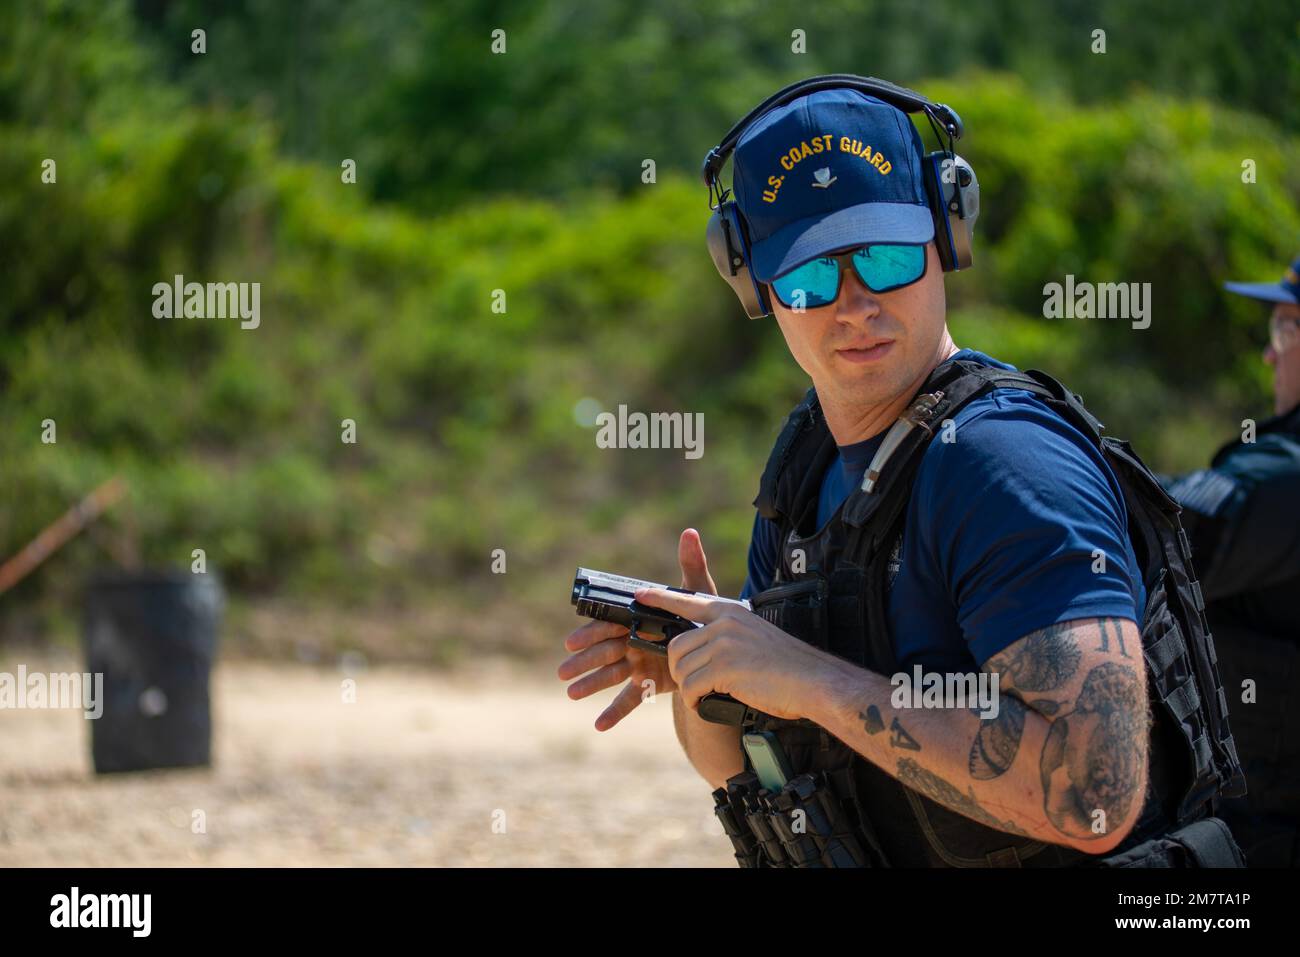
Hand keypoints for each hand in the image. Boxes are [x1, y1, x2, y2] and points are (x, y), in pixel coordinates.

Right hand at [558, 528, 718, 730]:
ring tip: (572, 694)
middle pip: (603, 651)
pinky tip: (599, 725)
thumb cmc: (702, 613)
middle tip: (564, 670)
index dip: (590, 633)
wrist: (717, 646)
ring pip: (610, 675)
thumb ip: (691, 565)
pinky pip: (628, 700)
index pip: (608, 624)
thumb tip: (690, 533)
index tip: (572, 641)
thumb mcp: (698, 592)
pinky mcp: (647, 684)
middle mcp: (631, 640)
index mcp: (637, 618)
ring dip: (591, 684)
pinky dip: (614, 713)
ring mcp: (637, 663)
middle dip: (584, 660)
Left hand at [632, 584, 836, 721]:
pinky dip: (695, 700)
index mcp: (730, 611)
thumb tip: (702, 648)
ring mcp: (723, 644)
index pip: (686, 599)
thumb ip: (728, 635)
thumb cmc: (788, 667)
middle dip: (680, 670)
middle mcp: (724, 623)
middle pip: (676, 646)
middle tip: (696, 684)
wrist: (813, 681)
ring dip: (689, 688)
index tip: (640, 596)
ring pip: (681, 669)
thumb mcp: (755, 636)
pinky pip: (691, 687)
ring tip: (707, 695)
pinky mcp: (724, 668)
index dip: (659, 598)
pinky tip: (708, 703)